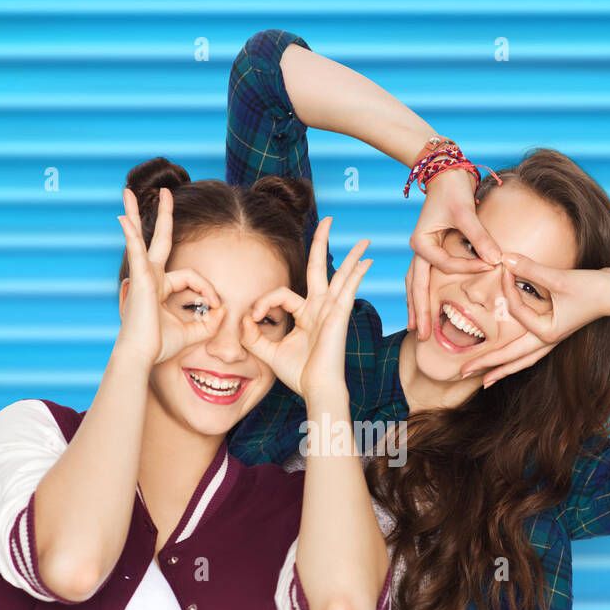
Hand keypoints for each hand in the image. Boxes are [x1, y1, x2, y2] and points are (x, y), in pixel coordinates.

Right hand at [115, 187, 221, 367]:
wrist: (141, 355)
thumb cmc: (160, 346)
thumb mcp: (193, 333)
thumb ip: (209, 323)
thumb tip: (225, 312)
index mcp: (161, 287)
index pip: (191, 277)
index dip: (207, 289)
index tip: (215, 307)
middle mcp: (150, 277)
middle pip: (158, 240)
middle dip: (163, 216)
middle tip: (164, 192)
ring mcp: (142, 276)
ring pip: (141, 238)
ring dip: (136, 213)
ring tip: (128, 191)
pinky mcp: (138, 279)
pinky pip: (135, 251)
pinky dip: (130, 235)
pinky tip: (123, 218)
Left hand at [242, 216, 371, 400]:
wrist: (316, 389)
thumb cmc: (298, 373)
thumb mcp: (267, 351)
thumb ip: (252, 336)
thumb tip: (242, 320)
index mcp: (305, 315)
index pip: (282, 294)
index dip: (263, 302)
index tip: (252, 319)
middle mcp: (320, 309)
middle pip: (320, 268)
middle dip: (321, 243)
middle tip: (327, 220)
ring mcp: (331, 311)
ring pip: (340, 276)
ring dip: (352, 256)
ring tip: (364, 240)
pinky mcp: (339, 317)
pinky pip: (348, 291)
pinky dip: (357, 275)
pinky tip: (367, 262)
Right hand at [407, 167, 502, 338]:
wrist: (444, 173)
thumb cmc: (453, 189)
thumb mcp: (466, 212)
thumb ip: (480, 237)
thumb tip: (496, 260)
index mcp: (422, 241)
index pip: (444, 264)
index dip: (466, 266)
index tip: (490, 264)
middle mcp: (418, 249)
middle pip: (416, 285)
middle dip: (419, 310)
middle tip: (421, 335)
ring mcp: (422, 251)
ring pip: (415, 284)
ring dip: (416, 306)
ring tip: (416, 329)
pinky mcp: (430, 250)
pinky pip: (423, 277)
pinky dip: (421, 294)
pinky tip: (422, 309)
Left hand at [460, 256, 609, 387]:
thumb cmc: (594, 288)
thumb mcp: (561, 278)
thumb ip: (532, 269)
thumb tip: (505, 258)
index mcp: (548, 331)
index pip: (518, 311)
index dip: (509, 287)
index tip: (503, 265)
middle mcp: (547, 339)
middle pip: (512, 358)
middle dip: (487, 365)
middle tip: (461, 373)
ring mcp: (551, 337)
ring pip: (522, 359)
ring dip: (502, 368)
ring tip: (483, 381)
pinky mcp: (555, 329)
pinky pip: (531, 348)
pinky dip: (517, 356)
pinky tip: (507, 359)